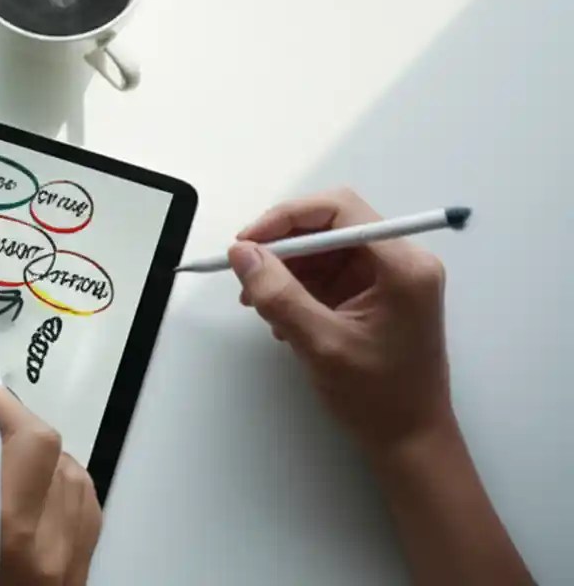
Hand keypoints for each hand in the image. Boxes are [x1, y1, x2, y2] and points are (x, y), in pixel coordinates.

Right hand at [0, 387, 102, 585]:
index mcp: (10, 531)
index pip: (33, 442)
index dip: (10, 409)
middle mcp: (53, 549)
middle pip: (59, 459)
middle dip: (22, 435)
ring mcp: (72, 570)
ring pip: (79, 486)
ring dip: (45, 463)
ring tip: (4, 468)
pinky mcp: (78, 584)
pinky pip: (85, 520)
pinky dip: (62, 495)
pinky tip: (29, 499)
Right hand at [229, 188, 453, 452]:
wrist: (411, 441)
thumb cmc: (376, 397)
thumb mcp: (320, 344)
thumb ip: (278, 295)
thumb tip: (241, 253)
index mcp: (402, 265)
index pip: (340, 209)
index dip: (287, 217)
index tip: (247, 243)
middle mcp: (402, 261)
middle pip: (331, 225)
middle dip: (283, 246)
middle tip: (246, 272)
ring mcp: (390, 277)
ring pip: (326, 248)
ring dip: (287, 269)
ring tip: (258, 302)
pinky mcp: (377, 294)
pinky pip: (330, 272)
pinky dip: (299, 287)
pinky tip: (281, 316)